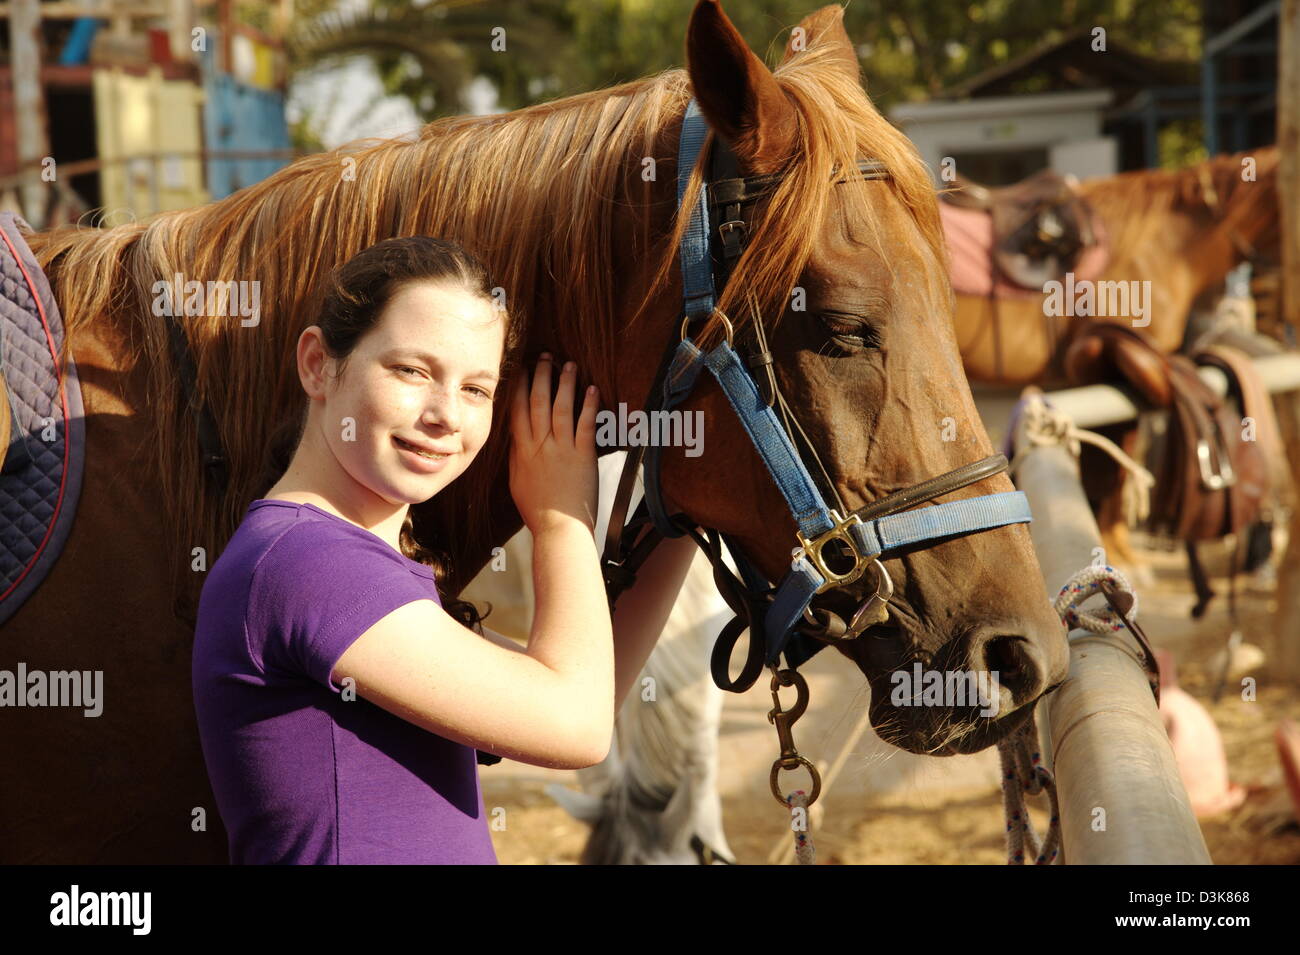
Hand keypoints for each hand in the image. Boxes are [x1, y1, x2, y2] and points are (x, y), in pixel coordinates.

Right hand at [508, 354, 599, 534]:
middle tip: (545, 356)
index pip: (517, 411)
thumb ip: (517, 455)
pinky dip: (588, 405)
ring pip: (561, 408)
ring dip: (565, 384)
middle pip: (538, 403)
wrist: (558, 529)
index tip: (522, 368)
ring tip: (569, 364)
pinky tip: (591, 389)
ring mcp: (561, 450)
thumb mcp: (517, 480)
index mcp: (522, 451)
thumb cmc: (537, 509)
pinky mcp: (582, 456)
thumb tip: (516, 437)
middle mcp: (539, 446)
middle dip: (541, 376)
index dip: (520, 386)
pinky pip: (585, 425)